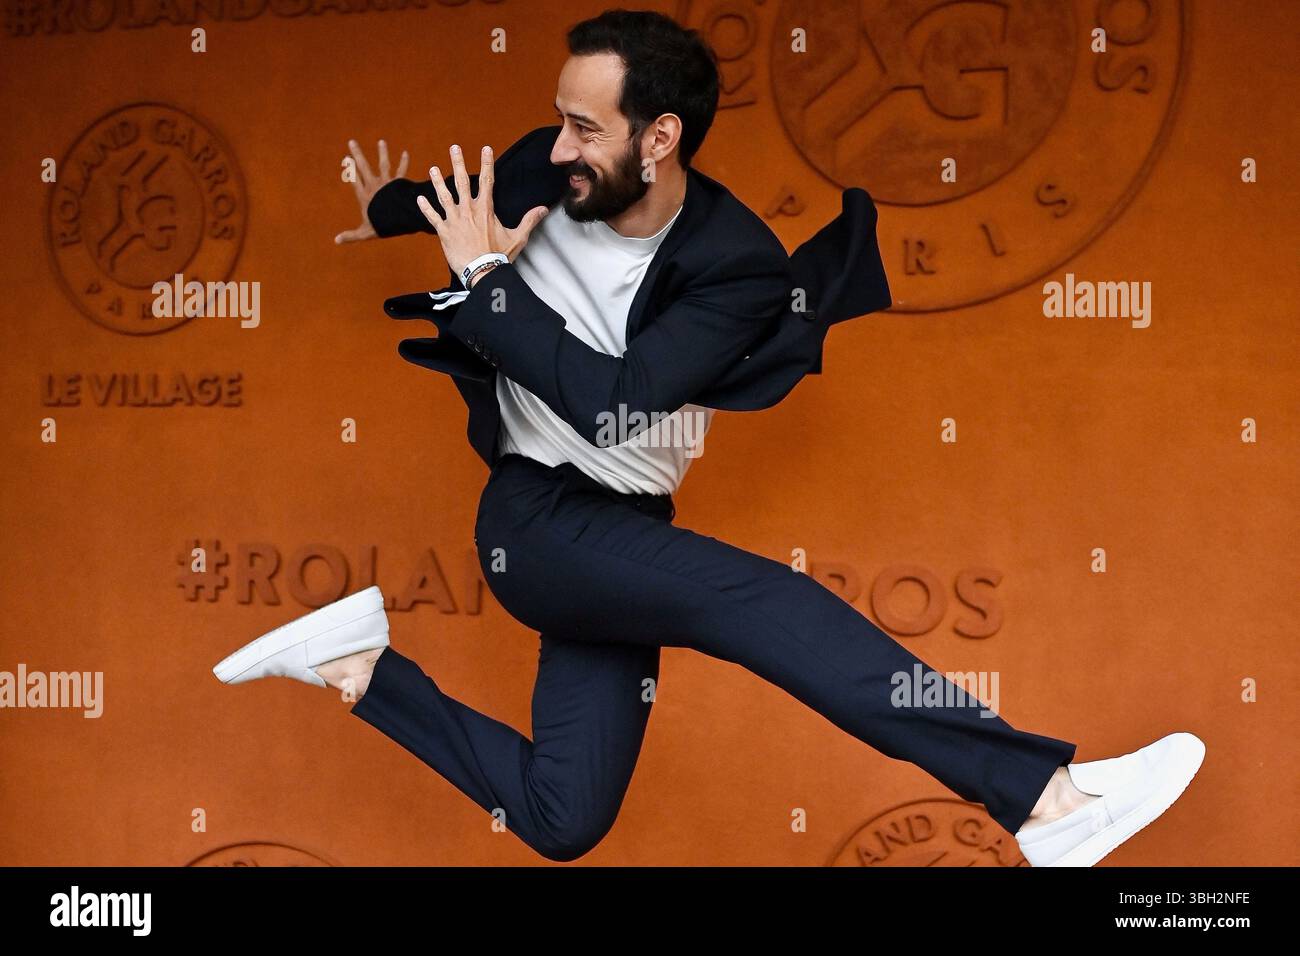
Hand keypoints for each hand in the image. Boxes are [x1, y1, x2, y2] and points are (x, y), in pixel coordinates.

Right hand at [335, 138, 409, 243]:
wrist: (399, 219)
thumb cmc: (382, 226)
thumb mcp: (365, 232)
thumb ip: (351, 235)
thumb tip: (336, 241)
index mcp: (365, 196)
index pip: (354, 180)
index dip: (350, 169)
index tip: (346, 158)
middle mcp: (374, 186)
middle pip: (364, 167)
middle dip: (357, 154)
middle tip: (352, 141)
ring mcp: (387, 183)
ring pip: (383, 164)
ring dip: (382, 153)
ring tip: (381, 142)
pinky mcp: (399, 184)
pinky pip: (401, 171)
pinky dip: (404, 162)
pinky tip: (405, 153)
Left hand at [415, 143, 549, 281]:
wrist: (482, 271)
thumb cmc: (499, 255)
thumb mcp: (517, 237)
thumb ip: (529, 221)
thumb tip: (543, 209)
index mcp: (485, 209)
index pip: (487, 180)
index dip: (487, 163)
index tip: (485, 148)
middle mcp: (468, 210)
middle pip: (462, 181)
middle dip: (458, 163)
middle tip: (454, 148)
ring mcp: (454, 220)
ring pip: (444, 196)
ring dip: (438, 181)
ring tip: (432, 169)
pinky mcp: (444, 232)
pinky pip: (432, 217)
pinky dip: (426, 208)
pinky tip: (419, 198)